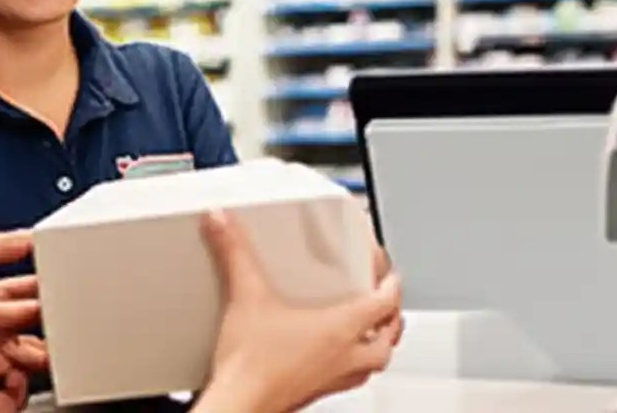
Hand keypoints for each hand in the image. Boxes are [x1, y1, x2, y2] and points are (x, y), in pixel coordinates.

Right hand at [195, 211, 401, 412]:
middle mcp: (345, 356)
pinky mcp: (317, 393)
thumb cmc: (251, 365)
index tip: (389, 272)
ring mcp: (334, 378)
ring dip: (379, 345)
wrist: (240, 404)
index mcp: (340, 328)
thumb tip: (224, 223)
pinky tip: (333, 359)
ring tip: (371, 331)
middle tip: (387, 302)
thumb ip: (235, 253)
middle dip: (391, 318)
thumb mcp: (246, 296)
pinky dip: (353, 367)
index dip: (392, 283)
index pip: (384, 302)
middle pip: (389, 337)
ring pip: (374, 363)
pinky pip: (350, 379)